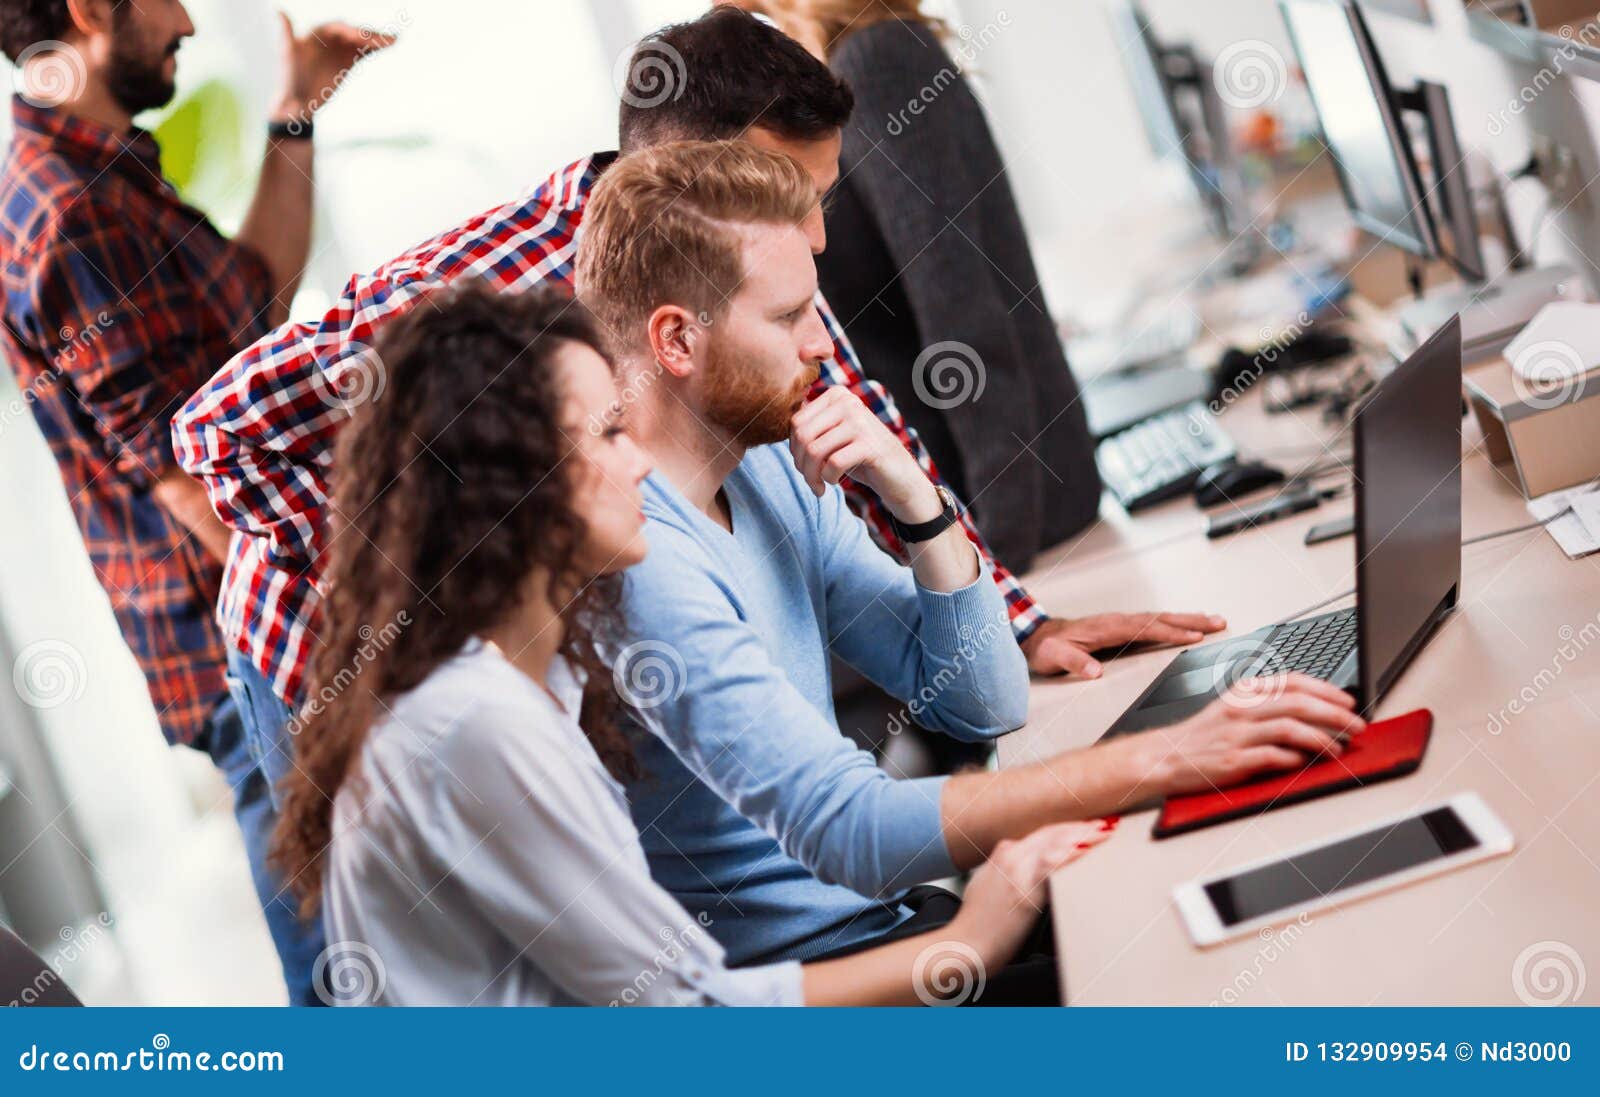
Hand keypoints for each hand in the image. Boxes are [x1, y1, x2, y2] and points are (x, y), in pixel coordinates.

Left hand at [272, 13, 395, 121]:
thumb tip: (279, 11)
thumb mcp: (286, 55)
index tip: (365, 37)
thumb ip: (286, 34)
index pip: (338, 27)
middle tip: (388, 39)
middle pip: (353, 33)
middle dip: (370, 35)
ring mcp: (340, 49)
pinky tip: (388, 47)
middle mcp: (330, 37)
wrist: (298, 101)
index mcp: (316, 32)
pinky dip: (375, 50)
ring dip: (377, 41)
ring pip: (361, 42)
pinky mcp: (347, 61)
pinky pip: (363, 52)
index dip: (352, 31)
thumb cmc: (289, 78)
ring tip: (395, 41)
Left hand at [789, 386, 939, 521]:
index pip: (796, 422)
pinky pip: (832, 464)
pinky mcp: (869, 444)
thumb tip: (774, 423)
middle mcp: (848, 402)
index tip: (804, 467)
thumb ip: (811, 427)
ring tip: (819, 486)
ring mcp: (859, 421)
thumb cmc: (860, 457)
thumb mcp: (833, 436)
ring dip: (812, 475)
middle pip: (802, 436)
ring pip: (814, 450)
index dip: (793, 449)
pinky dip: (828, 479)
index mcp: (837, 395)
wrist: (898, 475)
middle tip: (811, 481)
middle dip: (800, 464)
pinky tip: (834, 483)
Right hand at [942, 820, 1114, 976]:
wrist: (965, 944)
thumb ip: (1004, 870)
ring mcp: (1017, 870)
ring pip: (1056, 843)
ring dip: (1083, 836)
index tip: (1085, 827)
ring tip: (1104, 833)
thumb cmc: (977, 924)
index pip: (1042, 833)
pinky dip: (1072, 854)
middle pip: (1052, 833)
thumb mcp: (986, 886)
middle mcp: (1010, 856)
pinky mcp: (1025, 890)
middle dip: (1080, 827)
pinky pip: (1053, 865)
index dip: (1067, 828)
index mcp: (1002, 854)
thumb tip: (1021, 867)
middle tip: (1104, 824)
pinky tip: (1088, 850)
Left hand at [1020, 612, 1227, 677]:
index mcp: (1107, 627)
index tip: (1194, 637)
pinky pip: (1155, 623)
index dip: (1171, 633)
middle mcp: (1118, 621)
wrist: (1038, 636)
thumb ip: (1073, 662)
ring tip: (1214, 620)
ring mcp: (1121, 622)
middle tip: (1219, 622)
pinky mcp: (1123, 627)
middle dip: (1191, 621)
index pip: (1145, 629)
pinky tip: (1187, 625)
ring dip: (1188, 620)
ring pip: (1161, 619)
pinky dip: (1174, 623)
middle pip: (1160, 619)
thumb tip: (1094, 671)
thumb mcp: (1053, 656)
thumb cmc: (1047, 647)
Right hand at [1113, 674, 1364, 796]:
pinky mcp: (1234, 760)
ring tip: (1340, 746)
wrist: (1164, 756)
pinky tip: (1308, 761)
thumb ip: (1265, 705)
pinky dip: (1296, 758)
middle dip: (1335, 714)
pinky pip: (1274, 755)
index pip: (1293, 682)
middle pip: (1298, 703)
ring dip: (1323, 737)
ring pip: (1290, 727)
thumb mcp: (1231, 708)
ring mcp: (1237, 734)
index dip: (1326, 690)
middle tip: (1357, 724)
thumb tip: (1311, 710)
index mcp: (1243, 692)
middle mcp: (1241, 708)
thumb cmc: (1202, 736)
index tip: (1348, 701)